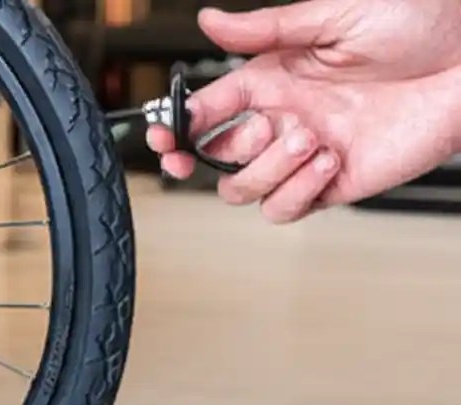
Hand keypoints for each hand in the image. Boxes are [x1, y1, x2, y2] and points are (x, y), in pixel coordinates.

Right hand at [147, 1, 460, 222]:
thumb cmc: (415, 23)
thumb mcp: (332, 15)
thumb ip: (264, 29)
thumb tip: (209, 21)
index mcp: (270, 80)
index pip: (205, 111)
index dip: (177, 126)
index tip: (167, 134)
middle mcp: (280, 119)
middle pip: (215, 155)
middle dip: (211, 152)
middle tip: (239, 136)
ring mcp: (302, 156)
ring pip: (244, 187)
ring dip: (268, 168)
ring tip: (312, 138)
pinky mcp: (330, 184)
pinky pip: (286, 208)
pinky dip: (298, 192)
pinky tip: (330, 160)